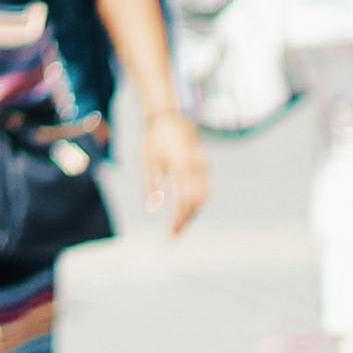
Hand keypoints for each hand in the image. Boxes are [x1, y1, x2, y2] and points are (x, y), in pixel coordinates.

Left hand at [137, 105, 211, 235]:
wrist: (169, 116)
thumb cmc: (154, 139)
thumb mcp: (148, 160)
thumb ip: (151, 185)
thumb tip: (152, 210)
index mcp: (182, 166)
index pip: (185, 201)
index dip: (179, 219)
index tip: (171, 233)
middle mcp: (197, 167)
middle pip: (198, 202)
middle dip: (187, 221)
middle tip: (173, 235)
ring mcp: (204, 166)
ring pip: (204, 197)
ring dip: (193, 213)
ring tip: (178, 226)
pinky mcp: (205, 165)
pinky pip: (205, 189)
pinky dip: (196, 202)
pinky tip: (185, 211)